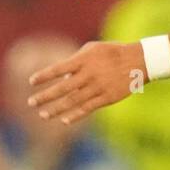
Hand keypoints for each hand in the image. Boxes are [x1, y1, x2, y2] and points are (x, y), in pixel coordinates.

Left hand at [27, 41, 144, 124]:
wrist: (138, 61)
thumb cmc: (112, 52)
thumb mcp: (92, 49)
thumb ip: (75, 60)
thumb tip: (60, 75)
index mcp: (84, 60)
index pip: (58, 68)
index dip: (43, 75)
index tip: (31, 81)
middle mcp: (89, 74)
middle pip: (62, 88)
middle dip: (45, 96)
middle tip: (31, 102)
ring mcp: (98, 87)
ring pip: (73, 101)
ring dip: (56, 109)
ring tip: (43, 114)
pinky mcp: (107, 98)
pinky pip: (88, 108)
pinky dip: (75, 115)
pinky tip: (64, 120)